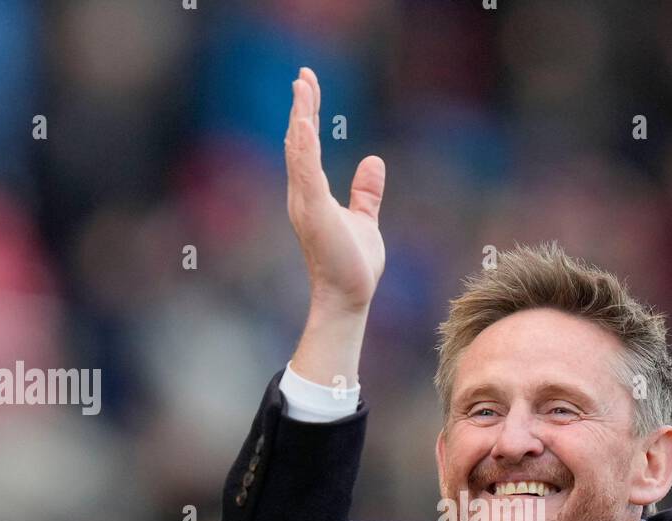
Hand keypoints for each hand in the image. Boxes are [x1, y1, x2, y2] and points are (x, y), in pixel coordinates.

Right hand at [285, 66, 385, 312]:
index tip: (309, 84)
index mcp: (312, 193)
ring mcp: (306, 202)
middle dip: (301, 106)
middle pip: (298, 141)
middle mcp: (303, 194)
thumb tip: (373, 161)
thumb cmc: (353, 265)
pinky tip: (304, 123)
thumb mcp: (365, 219)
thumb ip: (366, 192)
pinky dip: (304, 147)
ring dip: (301, 117)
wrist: (349, 296)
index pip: (309, 145)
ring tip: (302, 87)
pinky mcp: (315, 212)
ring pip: (299, 151)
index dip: (309, 113)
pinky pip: (306, 173)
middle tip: (304, 74)